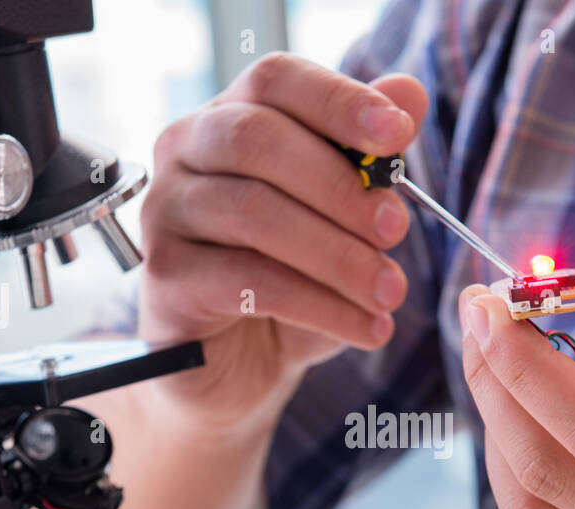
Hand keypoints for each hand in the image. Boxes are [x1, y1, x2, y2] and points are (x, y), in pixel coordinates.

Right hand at [139, 53, 427, 430]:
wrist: (240, 363)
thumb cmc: (290, 278)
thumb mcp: (342, 220)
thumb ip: (368, 156)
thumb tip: (410, 93)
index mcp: (229, 118)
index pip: (275, 80)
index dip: (338, 101)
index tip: (399, 133)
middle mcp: (184, 153)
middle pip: (256, 139)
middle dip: (340, 186)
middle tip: (397, 229)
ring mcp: (166, 214)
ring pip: (253, 213)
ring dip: (337, 255)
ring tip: (390, 292)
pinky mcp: (165, 279)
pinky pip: (247, 282)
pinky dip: (319, 305)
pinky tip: (365, 328)